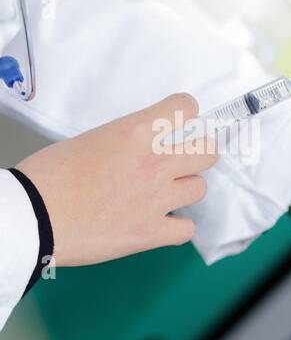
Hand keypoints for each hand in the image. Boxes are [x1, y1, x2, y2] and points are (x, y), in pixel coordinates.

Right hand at [15, 94, 216, 266]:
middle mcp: (154, 163)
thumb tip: (138, 150)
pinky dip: (177, 227)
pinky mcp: (152, 232)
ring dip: (184, 189)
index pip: (185, 108)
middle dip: (198, 154)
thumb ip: (125, 142)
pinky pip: (187, 228)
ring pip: (200, 188)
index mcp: (136, 133)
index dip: (185, 112)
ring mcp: (157, 199)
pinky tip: (162, 223)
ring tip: (164, 193)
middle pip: (208, 151)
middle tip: (182, 160)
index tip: (182, 118)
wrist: (33, 215)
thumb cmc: (48, 176)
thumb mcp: (91, 140)